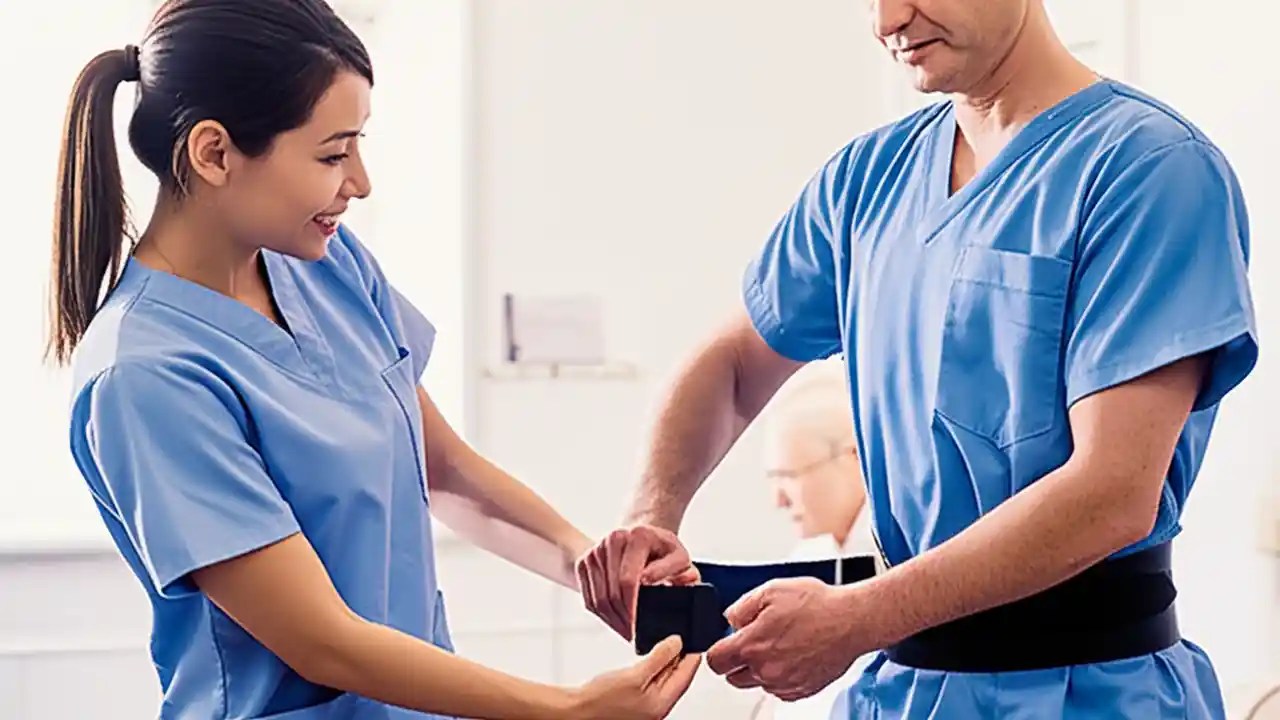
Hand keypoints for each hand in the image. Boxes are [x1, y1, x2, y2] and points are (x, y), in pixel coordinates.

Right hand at [570, 635, 700, 719]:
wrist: (576, 714)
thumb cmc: (600, 701)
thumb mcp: (635, 675)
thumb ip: (659, 658)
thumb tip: (677, 643)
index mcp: (662, 704)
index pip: (686, 675)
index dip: (692, 654)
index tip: (697, 637)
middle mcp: (657, 709)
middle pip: (677, 678)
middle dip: (681, 657)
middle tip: (684, 636)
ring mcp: (646, 709)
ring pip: (664, 681)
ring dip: (667, 663)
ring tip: (668, 644)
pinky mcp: (634, 705)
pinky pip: (652, 685)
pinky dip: (654, 670)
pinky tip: (649, 661)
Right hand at [576, 525, 699, 638]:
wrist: (645, 536)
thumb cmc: (666, 552)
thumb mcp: (681, 559)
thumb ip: (674, 570)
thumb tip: (647, 580)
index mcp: (639, 536)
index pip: (628, 580)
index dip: (632, 608)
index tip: (638, 628)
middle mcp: (614, 538)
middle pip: (610, 592)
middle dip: (621, 619)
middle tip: (632, 636)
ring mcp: (596, 549)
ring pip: (597, 597)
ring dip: (610, 620)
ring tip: (625, 632)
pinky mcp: (585, 561)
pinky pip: (588, 596)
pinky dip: (600, 614)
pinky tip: (614, 622)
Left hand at [705, 578, 869, 701]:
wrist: (851, 621)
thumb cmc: (817, 605)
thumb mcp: (771, 591)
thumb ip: (742, 607)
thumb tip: (731, 619)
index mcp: (753, 645)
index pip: (716, 661)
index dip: (718, 650)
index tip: (725, 644)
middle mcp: (766, 670)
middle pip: (733, 677)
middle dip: (737, 661)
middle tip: (753, 642)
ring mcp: (785, 683)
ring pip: (757, 683)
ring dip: (760, 668)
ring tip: (778, 644)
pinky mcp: (802, 689)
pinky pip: (780, 689)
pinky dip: (780, 676)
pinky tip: (792, 655)